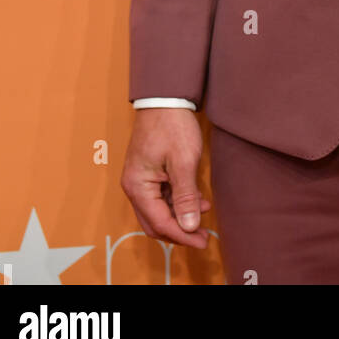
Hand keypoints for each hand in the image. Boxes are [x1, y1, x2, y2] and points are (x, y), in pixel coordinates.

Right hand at [120, 108, 211, 249]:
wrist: (164, 97)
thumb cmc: (172, 125)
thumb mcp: (183, 162)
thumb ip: (186, 197)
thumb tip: (189, 226)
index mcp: (138, 186)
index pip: (160, 222)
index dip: (182, 235)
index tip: (202, 241)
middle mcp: (134, 186)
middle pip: (155, 222)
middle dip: (179, 231)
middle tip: (202, 236)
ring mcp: (140, 179)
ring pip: (158, 210)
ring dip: (180, 217)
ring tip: (204, 215)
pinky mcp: (148, 172)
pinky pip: (161, 196)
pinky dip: (178, 202)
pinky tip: (197, 200)